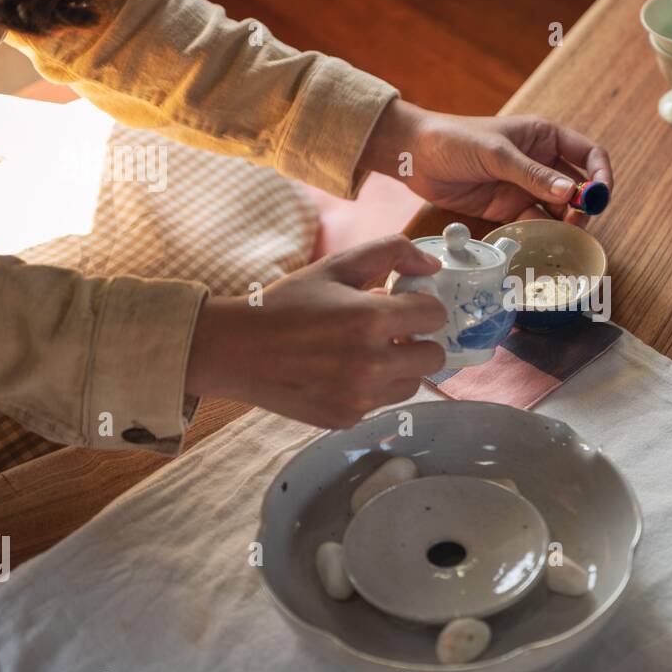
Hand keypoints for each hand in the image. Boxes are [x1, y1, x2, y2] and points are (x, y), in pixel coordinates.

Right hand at [184, 236, 447, 428]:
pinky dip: (371, 389)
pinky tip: (342, 373)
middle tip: (390, 333)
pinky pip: (381, 403)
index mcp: (372, 320)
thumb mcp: (336, 266)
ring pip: (413, 384)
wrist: (236, 350)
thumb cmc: (286, 304)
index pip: (435, 316)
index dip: (421, 306)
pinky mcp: (347, 418)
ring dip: (399, 368)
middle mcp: (372, 364)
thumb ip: (390, 253)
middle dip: (418, 341)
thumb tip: (431, 267)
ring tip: (365, 352)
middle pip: (434, 357)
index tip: (402, 305)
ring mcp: (361, 397)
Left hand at [359, 101, 612, 226]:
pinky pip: (534, 223)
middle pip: (577, 186)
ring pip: (558, 209)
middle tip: (575, 222)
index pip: (588, 154)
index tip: (599, 197)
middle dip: (583, 205)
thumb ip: (532, 174)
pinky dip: (542, 233)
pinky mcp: (508, 208)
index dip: (600, 175)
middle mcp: (540, 162)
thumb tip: (568, 192)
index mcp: (544, 137)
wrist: (414, 156)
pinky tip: (540, 240)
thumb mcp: (496, 153)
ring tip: (560, 235)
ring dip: (564, 223)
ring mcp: (525, 187)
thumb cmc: (454, 139)